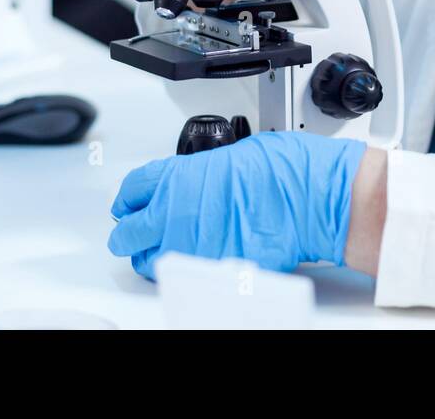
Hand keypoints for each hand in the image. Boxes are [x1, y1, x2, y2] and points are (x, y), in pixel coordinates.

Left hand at [107, 132, 366, 278]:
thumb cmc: (280, 171)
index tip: (130, 203)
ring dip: (152, 257)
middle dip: (130, 233)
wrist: (306, 198)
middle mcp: (174, 214)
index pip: (132, 190)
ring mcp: (188, 246)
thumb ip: (202, 174)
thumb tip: (198, 183)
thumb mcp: (230, 156)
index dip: (129, 198)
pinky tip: (193, 265)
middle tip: (135, 233)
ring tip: (162, 253)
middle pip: (128, 232)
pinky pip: (182, 278)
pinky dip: (184, 273)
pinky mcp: (207, 270)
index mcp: (176, 178)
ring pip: (148, 262)